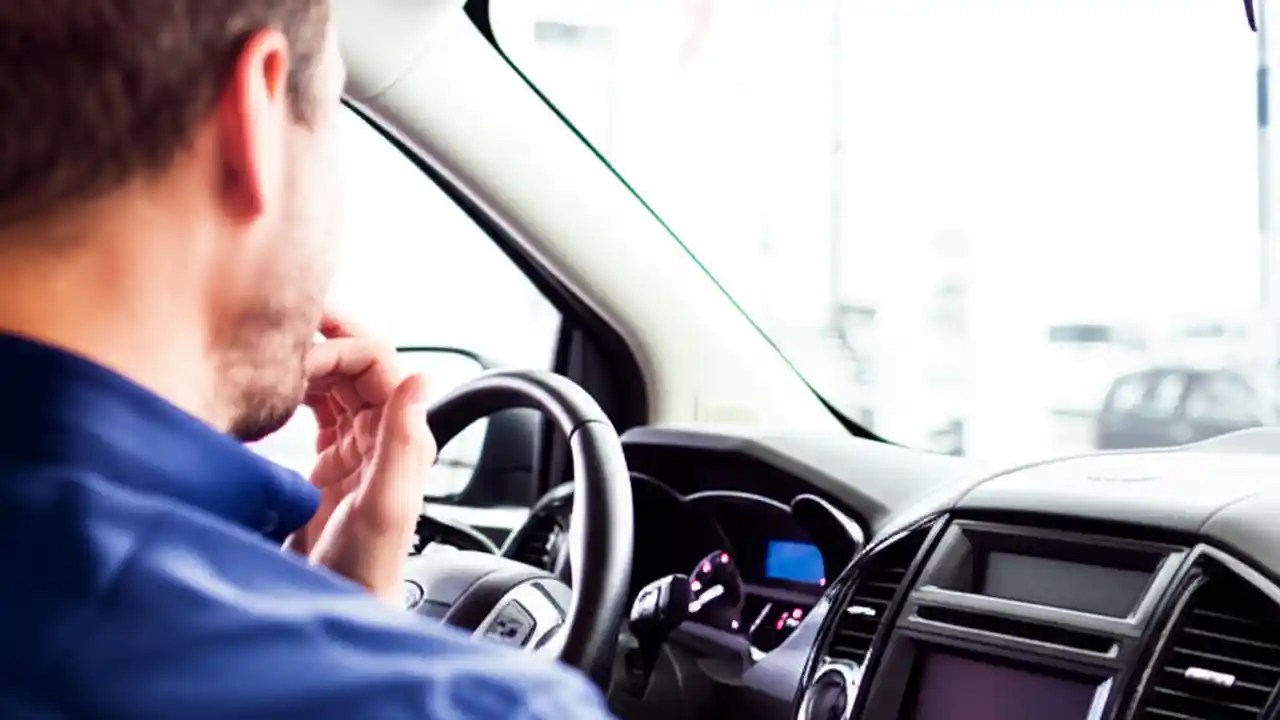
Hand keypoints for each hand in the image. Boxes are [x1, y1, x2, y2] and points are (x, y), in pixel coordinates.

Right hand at [284, 316, 436, 603]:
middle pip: (355, 363)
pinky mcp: (327, 461)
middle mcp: (382, 433)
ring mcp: (354, 445)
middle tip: (279, 316)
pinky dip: (293, 389)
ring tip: (268, 346)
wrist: (338, 606)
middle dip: (322, 335)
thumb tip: (419, 376)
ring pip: (333, 381)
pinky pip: (314, 408)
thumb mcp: (384, 504)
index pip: (376, 362)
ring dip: (306, 359)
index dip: (338, 345)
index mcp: (401, 435)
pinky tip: (270, 388)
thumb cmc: (364, 569)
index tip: (296, 353)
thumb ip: (401, 441)